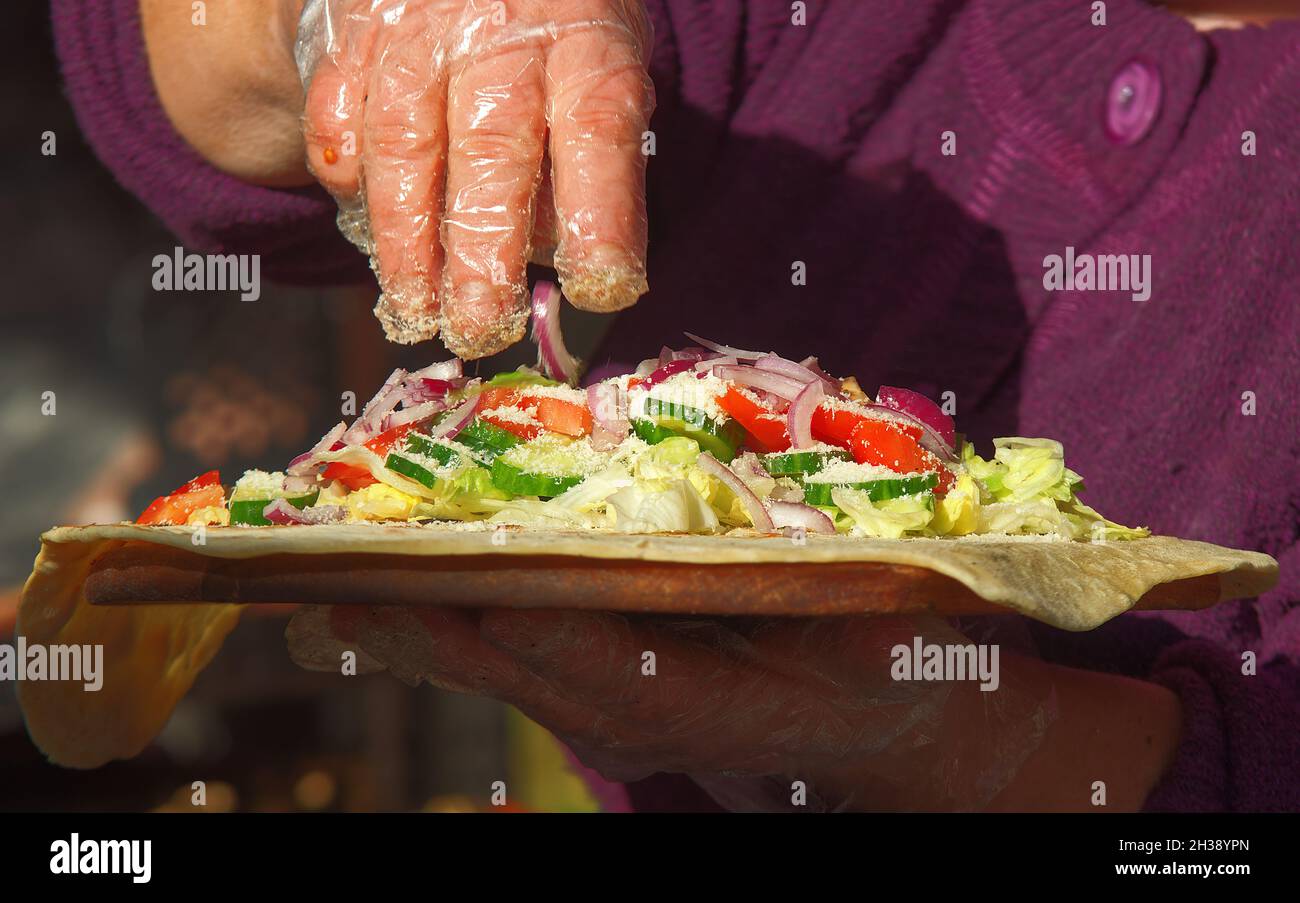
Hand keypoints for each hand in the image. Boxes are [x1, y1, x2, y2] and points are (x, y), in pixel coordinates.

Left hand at [287, 606, 1124, 810]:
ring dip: (416, 619)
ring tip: (335, 575)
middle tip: (325, 565)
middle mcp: (627, 707)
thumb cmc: (886, 667)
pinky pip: (514, 654)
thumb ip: (825, 585)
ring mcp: (609, 702)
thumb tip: (766, 511)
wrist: (890, 722)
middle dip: (414, 613)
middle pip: (501, 658)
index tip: (423, 558)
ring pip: (493, 662)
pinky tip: (409, 592)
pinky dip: (456, 620)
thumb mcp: (879, 624)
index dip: (495, 601)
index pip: (571, 647)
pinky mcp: (606, 686)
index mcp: (689, 695)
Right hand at [298, 0, 655, 353]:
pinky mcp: (350, 36)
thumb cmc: (549, 32)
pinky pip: (336, 112)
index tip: (601, 289)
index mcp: (582, 37)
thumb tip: (562, 257)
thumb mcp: (597, 63)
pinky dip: (344, 173)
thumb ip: (591, 152)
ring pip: (403, 143)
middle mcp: (500, 32)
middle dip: (482, 252)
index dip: (600, 215)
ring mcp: (416, 31)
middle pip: (490, 149)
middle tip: (482, 330)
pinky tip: (359, 221)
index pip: (598, 131)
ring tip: (414, 310)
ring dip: (405, 241)